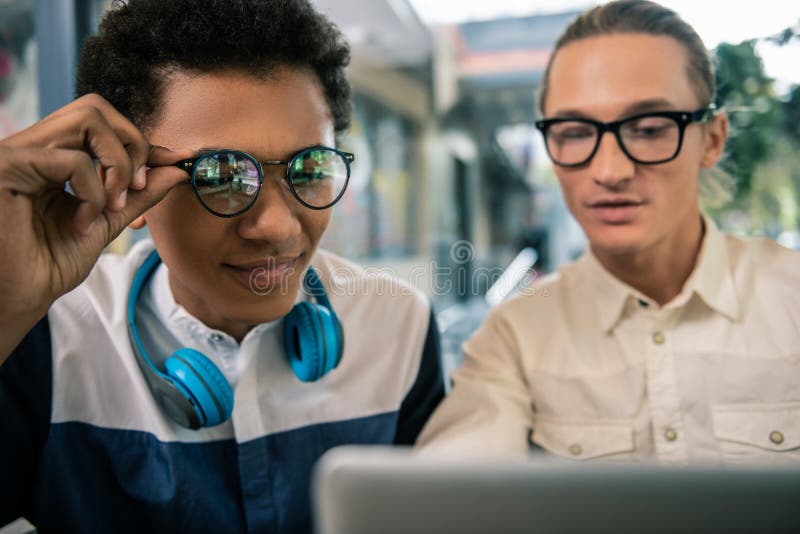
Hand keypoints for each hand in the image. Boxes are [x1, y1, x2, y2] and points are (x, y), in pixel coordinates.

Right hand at [0, 94, 192, 359]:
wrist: (20, 298)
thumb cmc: (50, 265)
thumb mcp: (106, 221)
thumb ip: (138, 194)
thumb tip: (176, 170)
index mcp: (47, 154)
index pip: (100, 125)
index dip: (141, 142)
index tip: (177, 162)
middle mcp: (28, 145)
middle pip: (94, 108)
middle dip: (131, 145)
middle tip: (136, 188)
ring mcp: (14, 151)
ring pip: (87, 120)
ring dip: (117, 165)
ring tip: (111, 205)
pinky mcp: (6, 165)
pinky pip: (74, 160)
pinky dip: (93, 193)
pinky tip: (81, 223)